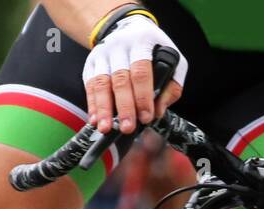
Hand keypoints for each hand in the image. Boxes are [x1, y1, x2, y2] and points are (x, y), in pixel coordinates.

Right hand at [83, 16, 186, 134]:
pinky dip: (92, 104)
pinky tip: (95, 120)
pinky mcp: (91, 64)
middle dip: (124, 106)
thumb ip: (171, 86)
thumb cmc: (153, 48)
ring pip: (101, 83)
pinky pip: (90, 86)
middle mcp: (119, 46)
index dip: (143, 96)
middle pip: (120, 79)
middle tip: (127, 128)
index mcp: (142, 42)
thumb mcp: (173, 59)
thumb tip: (158, 112)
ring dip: (103, 108)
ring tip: (105, 128)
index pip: (141, 71)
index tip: (146, 117)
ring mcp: (102, 54)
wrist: (126, 26)